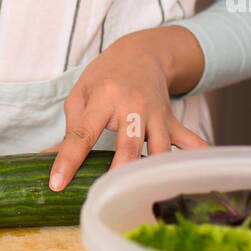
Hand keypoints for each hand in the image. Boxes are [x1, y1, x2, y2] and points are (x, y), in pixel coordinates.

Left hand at [48, 29, 209, 190]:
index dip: (69, 160)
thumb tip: (49, 160)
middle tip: (109, 195)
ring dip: (154, 172)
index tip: (57, 184)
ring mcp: (156, 114)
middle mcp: (132, 105)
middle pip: (129, 142)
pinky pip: (190, 141)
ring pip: (160, 149)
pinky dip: (197, 157)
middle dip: (121, 168)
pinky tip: (200, 176)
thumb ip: (70, 130)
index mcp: (103, 97)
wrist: (142, 52)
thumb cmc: (104, 77)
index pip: (82, 133)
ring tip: (145, 198)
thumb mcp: (80, 94)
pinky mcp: (172, 121)